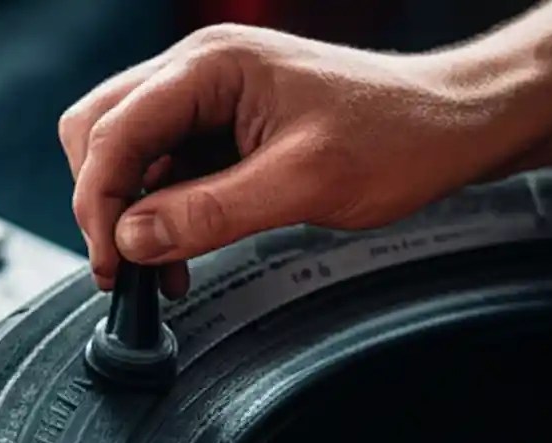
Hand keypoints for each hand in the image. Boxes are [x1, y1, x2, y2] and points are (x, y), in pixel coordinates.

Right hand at [58, 23, 551, 296]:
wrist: (453, 124)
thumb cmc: (397, 138)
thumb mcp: (302, 184)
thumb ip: (209, 212)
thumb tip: (132, 238)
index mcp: (210, 66)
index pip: (112, 130)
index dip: (99, 203)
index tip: (114, 265)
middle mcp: (198, 70)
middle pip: (99, 130)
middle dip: (101, 200)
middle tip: (124, 265)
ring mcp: (208, 96)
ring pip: (126, 149)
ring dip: (129, 210)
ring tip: (158, 267)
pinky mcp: (221, 124)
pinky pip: (164, 165)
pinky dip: (159, 210)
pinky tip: (179, 250)